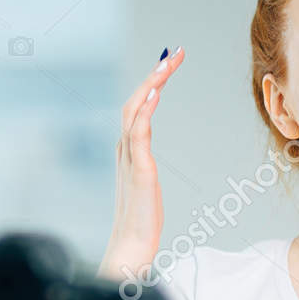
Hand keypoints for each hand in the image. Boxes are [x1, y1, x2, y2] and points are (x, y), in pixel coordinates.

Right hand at [101, 46, 185, 279]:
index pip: (138, 107)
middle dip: (154, 75)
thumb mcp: (144, 186)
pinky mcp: (138, 169)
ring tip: (167, 63)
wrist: (131, 245)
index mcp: (128, 150)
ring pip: (135, 109)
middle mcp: (125, 148)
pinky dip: (146, 109)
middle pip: (135, 100)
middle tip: (173, 54)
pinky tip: (157, 92)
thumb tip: (145, 162)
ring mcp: (129, 157)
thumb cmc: (140, 221)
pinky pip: (139, 132)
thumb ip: (142, 167)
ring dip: (151, 83)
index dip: (151, 84)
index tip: (168, 65)